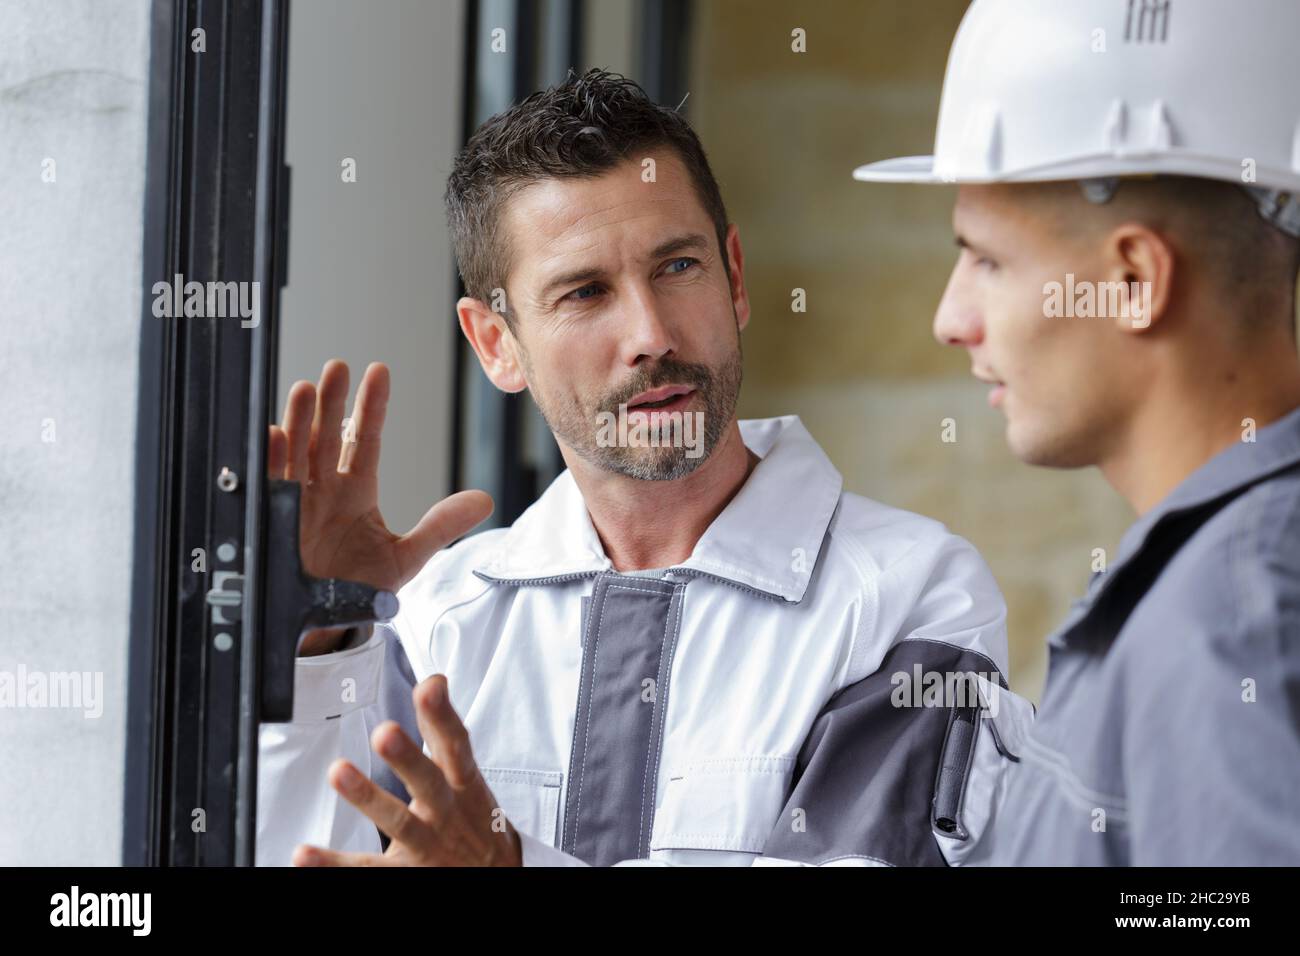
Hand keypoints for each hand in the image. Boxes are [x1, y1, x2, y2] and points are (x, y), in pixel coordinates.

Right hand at [267, 360, 492, 653]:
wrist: (325, 624)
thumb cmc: (360, 587)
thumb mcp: (406, 557)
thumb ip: (441, 526)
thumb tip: (485, 499)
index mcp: (356, 491)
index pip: (365, 439)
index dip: (371, 407)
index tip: (379, 372)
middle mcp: (324, 489)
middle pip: (327, 436)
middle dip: (331, 403)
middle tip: (338, 368)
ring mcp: (296, 502)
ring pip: (297, 452)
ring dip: (299, 421)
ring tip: (306, 388)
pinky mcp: (272, 520)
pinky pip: (269, 484)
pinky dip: (271, 460)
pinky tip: (275, 435)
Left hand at [291, 674, 522, 866]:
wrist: (497, 874)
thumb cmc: (472, 817)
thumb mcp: (466, 773)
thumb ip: (442, 729)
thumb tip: (435, 680)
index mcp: (463, 782)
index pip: (456, 745)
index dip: (443, 716)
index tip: (429, 688)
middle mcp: (447, 811)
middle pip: (429, 783)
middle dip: (408, 757)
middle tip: (385, 732)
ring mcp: (427, 844)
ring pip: (399, 823)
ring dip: (368, 798)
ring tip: (339, 772)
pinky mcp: (405, 873)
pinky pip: (367, 869)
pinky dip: (333, 864)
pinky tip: (303, 853)